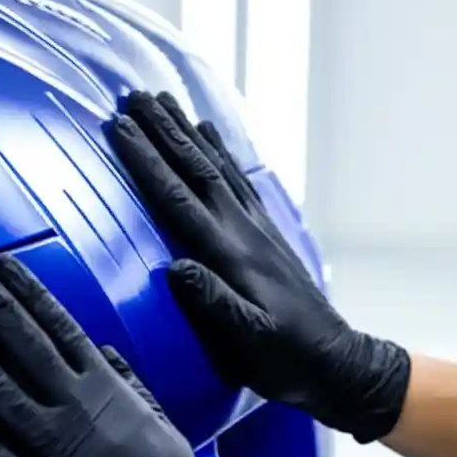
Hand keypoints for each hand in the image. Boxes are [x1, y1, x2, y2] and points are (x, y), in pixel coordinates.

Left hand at [0, 255, 235, 456]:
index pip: (62, 329)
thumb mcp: (166, 435)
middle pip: (26, 347)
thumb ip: (134, 390)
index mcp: (110, 394)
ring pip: (1, 394)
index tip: (4, 264)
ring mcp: (56, 452)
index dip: (30, 293)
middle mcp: (80, 413)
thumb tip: (107, 352)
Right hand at [109, 91, 409, 442]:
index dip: (147, 160)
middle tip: (133, 94)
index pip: (177, 197)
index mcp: (229, 254)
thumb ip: (214, 304)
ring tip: (162, 99)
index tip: (119, 126)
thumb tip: (175, 269)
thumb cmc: (285, 360)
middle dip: (162, 129)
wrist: (336, 362)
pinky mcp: (265, 232)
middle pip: (195, 167)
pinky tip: (206, 131)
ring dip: (186, 130)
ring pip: (214, 166)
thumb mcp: (248, 343)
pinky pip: (236, 179)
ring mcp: (255, 227)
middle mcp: (241, 230)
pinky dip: (218, 150)